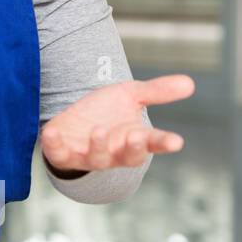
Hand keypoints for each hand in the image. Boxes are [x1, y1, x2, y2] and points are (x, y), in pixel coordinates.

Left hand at [40, 74, 194, 172]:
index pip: (155, 143)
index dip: (164, 143)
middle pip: (129, 156)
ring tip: (99, 129)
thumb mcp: (131, 95)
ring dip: (98, 146)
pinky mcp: (63, 153)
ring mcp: (89, 155)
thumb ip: (157, 91)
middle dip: (133, 148)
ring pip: (97, 158)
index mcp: (135, 137)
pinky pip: (58, 154)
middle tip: (137, 135)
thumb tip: (190, 82)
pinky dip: (54, 145)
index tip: (176, 141)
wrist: (74, 122)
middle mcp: (115, 151)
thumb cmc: (107, 111)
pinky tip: (51, 132)